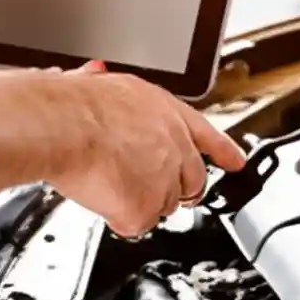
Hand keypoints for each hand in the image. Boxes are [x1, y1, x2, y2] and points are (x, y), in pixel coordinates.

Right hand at [48, 70, 245, 238]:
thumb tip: (96, 76)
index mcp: (166, 111)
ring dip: (138, 201)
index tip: (236, 162)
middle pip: (191, 180)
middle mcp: (174, 145)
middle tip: (146, 188)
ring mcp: (165, 179)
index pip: (207, 135)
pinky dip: (118, 217)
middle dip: (173, 188)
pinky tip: (102, 198)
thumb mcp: (104, 85)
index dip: (223, 151)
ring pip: (162, 205)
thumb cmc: (75, 105)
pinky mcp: (146, 207)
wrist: (64, 124)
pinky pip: (136, 223)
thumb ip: (114, 98)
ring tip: (109, 184)